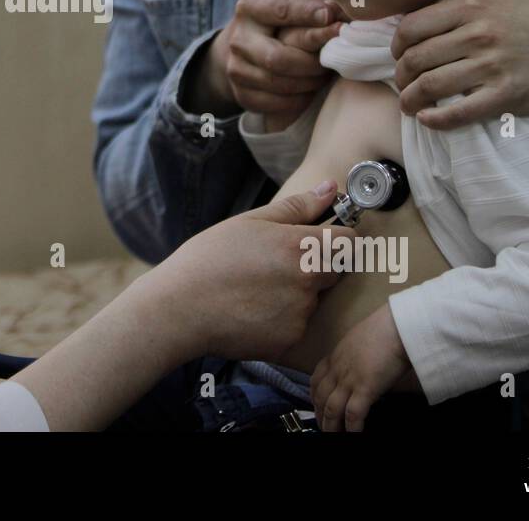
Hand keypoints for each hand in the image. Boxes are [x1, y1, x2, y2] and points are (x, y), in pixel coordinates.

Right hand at [147, 181, 355, 360]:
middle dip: (316, 266)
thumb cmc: (209, 259)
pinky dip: (283, 319)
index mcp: (301, 246)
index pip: (349, 241)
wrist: (179, 308)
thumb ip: (297, 207)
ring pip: (314, 299)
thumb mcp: (250, 222)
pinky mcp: (291, 339)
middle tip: (275, 265)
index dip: (336, 238)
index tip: (319, 239)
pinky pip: (298, 324)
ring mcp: (301, 313)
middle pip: (335, 270)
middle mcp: (308, 281)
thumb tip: (330, 188)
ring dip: (297, 294)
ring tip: (257, 290)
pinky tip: (253, 311)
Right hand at [189, 0, 347, 124]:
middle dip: (311, 62)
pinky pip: (276, 103)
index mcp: (250, 9)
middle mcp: (238, 39)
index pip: (281, 10)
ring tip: (324, 75)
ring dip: (309, 82)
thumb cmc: (281, 24)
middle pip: (278, 58)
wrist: (245, 50)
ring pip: (279, 83)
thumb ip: (316, 2)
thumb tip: (348, 3)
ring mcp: (236, 69)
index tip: (332, 17)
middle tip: (332, 61)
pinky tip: (310, 89)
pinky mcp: (242, 94)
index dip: (307, 14)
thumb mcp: (292, 6)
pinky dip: (299, 99)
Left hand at [311, 304, 412, 431]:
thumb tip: (360, 364)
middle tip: (323, 428)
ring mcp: (349, 379)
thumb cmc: (385, 328)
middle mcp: (337, 369)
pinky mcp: (365, 389)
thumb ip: (354, 354)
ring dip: (331, 426)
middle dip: (319, 415)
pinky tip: (353, 435)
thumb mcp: (360, 339)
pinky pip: (353, 414)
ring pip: (331, 409)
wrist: (397, 326)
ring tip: (333, 436)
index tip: (315, 406)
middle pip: (320, 397)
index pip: (316, 379)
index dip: (313, 396)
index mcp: (336, 355)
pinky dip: (351, 428)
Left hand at [390, 0, 528, 128]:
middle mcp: (478, 35)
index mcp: (472, 9)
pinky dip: (434, 119)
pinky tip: (426, 119)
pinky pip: (457, 113)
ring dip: (409, 99)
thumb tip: (415, 29)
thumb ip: (459, 13)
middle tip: (402, 84)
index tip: (399, 57)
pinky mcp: (506, 95)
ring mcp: (492, 66)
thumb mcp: (497, 5)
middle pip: (415, 59)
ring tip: (408, 105)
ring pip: (430, 86)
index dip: (397, 47)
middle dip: (400, 76)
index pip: (411, 28)